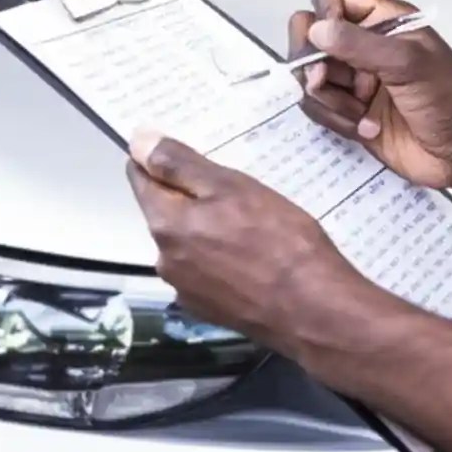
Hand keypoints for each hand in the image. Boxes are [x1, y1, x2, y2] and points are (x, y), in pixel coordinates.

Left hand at [125, 131, 364, 355]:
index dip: (159, 160)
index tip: (187, 154)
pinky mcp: (206, 309)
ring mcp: (184, 289)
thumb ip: (178, 164)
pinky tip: (252, 258)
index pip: (141, 178)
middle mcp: (164, 259)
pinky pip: (204, 271)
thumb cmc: (278, 240)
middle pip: (165, 212)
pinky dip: (219, 259)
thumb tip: (138, 141)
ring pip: (187, 242)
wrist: (314, 309)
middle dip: (191, 197)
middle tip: (235, 191)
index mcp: (164, 224)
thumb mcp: (230, 187)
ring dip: (206, 229)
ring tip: (251, 226)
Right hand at [290, 0, 451, 189]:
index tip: (331, 42)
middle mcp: (360, 45)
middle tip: (326, 79)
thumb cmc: (449, 100)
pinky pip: (317, 108)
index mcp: (380, 20)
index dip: (322, 14)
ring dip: (331, 100)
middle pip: (307, 35)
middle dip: (312, 62)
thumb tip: (315, 30)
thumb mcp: (409, 64)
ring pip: (307, 76)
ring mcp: (351, 79)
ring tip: (362, 113)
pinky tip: (367, 128)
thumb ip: (360, 45)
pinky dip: (337, 121)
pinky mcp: (346, 110)